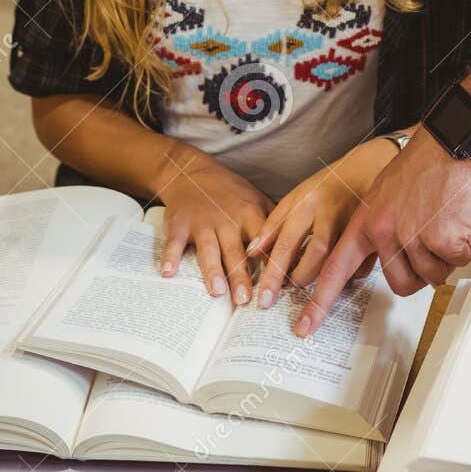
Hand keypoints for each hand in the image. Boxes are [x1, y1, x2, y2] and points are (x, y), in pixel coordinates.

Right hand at [156, 149, 272, 300]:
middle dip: (240, 276)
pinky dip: (170, 258)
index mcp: (249, 214)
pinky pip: (174, 243)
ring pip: (208, 250)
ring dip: (212, 271)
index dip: (271, 262)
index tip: (279, 284)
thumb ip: (276, 224)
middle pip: (235, 252)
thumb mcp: (257, 199)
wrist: (191, 172)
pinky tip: (168, 274)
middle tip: (245, 300)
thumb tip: (302, 251)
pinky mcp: (179, 225)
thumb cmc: (230, 192)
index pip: (264, 241)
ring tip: (217, 292)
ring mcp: (202, 223)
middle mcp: (226, 220)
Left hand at [245, 137, 397, 307]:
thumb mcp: (294, 198)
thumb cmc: (326, 187)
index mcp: (307, 202)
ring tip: (309, 284)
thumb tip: (252, 253)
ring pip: (339, 260)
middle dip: (300, 278)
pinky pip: (361, 265)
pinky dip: (348, 276)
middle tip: (289, 289)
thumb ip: (273, 226)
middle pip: (316, 254)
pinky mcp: (375, 233)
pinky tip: (338, 277)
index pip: (287, 243)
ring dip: (321, 280)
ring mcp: (356, 222)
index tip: (265, 299)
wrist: (367, 168)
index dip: (275, 274)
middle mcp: (331, 212)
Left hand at [293, 127, 470, 335]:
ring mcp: (411, 235)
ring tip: (445, 220)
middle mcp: (384, 231)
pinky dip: (463, 245)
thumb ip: (382, 228)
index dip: (320, 303)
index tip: (305, 327)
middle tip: (431, 242)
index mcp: (366, 222)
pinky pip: (455, 261)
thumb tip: (394, 261)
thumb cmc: (425, 164)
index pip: (335, 270)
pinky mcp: (439, 237)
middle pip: (401, 283)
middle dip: (421, 271)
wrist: (453, 142)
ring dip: (445, 255)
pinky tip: (459, 218)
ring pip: (432, 275)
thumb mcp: (386, 194)